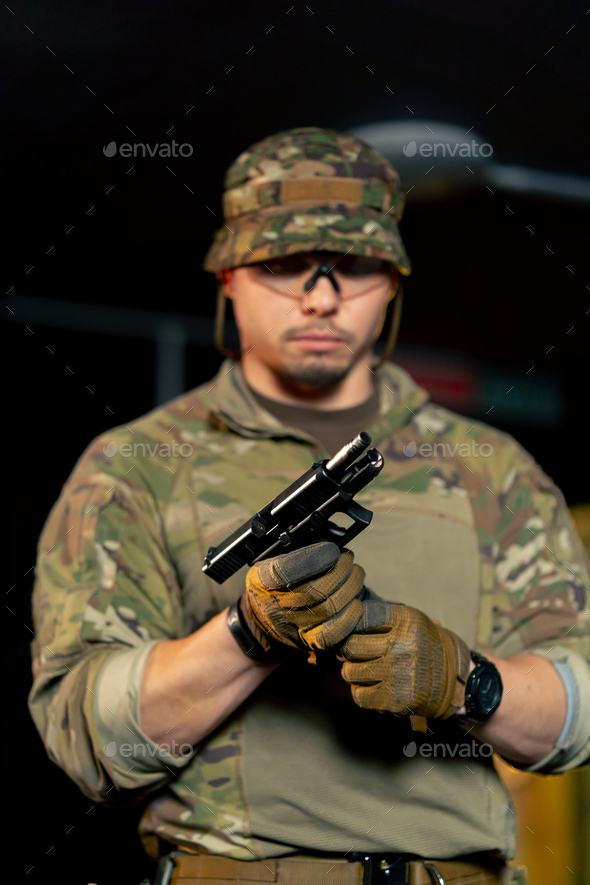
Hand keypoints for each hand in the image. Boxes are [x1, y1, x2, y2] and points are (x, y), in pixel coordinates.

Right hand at [241, 541, 365, 658]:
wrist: (264, 621)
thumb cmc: (273, 584)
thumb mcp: (270, 562)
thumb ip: (294, 550)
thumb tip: (329, 539)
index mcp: (262, 580)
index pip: (286, 570)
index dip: (314, 559)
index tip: (332, 550)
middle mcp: (275, 605)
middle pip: (316, 589)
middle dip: (341, 570)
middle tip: (348, 559)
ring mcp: (292, 626)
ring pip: (330, 607)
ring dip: (351, 587)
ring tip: (355, 573)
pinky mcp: (309, 641)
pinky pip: (335, 631)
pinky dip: (351, 614)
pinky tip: (356, 600)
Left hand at [339, 600, 470, 724]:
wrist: (454, 681)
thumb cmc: (423, 647)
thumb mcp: (410, 622)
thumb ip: (378, 620)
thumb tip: (340, 634)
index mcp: (405, 622)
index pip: (361, 618)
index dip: (352, 627)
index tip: (354, 633)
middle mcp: (402, 647)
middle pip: (351, 646)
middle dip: (348, 652)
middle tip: (356, 655)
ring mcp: (399, 674)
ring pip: (351, 672)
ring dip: (353, 673)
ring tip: (365, 672)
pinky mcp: (397, 700)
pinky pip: (360, 696)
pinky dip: (361, 693)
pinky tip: (371, 688)